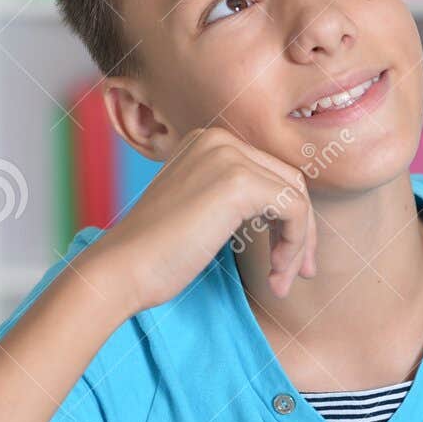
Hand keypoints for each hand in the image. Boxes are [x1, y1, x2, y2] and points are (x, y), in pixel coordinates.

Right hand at [81, 126, 317, 315]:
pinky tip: (276, 275)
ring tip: (282, 282)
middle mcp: (219, 139)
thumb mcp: (202, 213)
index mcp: (208, 142)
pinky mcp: (239, 181)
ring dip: (297, 245)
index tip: (287, 261)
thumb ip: (235, 202)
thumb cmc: (157, 254)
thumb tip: (289, 213)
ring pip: (297, 198)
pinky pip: (294, 210)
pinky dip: (294, 246)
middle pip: (290, 182)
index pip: (271, 174)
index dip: (288, 220)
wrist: (122, 268)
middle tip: (297, 274)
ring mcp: (228, 156)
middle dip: (300, 232)